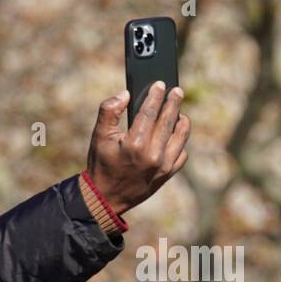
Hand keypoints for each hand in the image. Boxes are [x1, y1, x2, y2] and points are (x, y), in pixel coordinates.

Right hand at [85, 82, 189, 214]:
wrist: (107, 198)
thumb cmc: (102, 164)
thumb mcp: (98, 136)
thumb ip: (109, 111)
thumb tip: (125, 94)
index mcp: (134, 144)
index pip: (150, 112)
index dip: (156, 96)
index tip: (160, 84)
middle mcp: (152, 155)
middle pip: (168, 121)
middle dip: (173, 103)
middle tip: (177, 91)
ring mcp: (163, 166)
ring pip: (180, 137)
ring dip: (182, 122)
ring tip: (180, 112)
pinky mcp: (168, 175)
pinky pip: (181, 154)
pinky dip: (180, 142)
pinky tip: (175, 135)